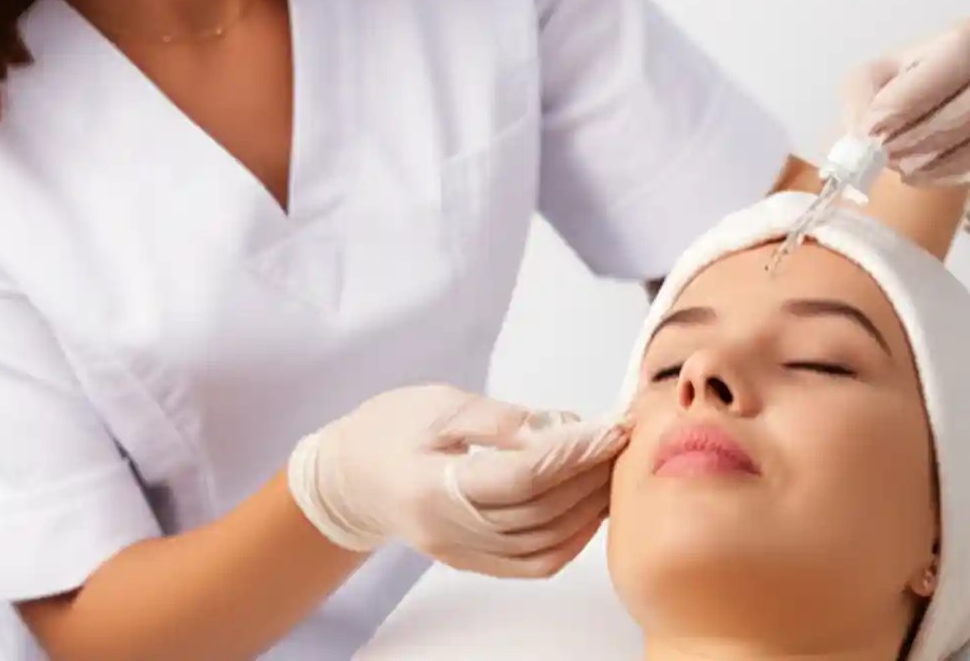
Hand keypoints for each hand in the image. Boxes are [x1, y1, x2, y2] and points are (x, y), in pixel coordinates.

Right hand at [288, 385, 627, 577]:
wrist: (348, 478)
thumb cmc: (388, 429)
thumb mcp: (438, 405)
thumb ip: (500, 419)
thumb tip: (564, 428)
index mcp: (434, 485)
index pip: (521, 475)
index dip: (573, 453)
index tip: (610, 428)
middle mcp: (450, 529)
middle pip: (538, 510)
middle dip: (589, 475)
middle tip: (622, 442)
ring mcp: (462, 553)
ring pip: (544, 542)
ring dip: (587, 507)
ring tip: (612, 469)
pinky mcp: (472, 562)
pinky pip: (533, 564)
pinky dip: (570, 540)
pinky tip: (589, 510)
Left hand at [842, 18, 969, 184]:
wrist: (927, 114)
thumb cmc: (900, 91)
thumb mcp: (868, 84)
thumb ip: (861, 100)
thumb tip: (868, 132)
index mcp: (969, 36)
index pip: (956, 58)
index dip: (914, 98)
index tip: (874, 129)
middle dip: (932, 137)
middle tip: (891, 158)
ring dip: (955, 162)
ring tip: (912, 172)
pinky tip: (957, 173)